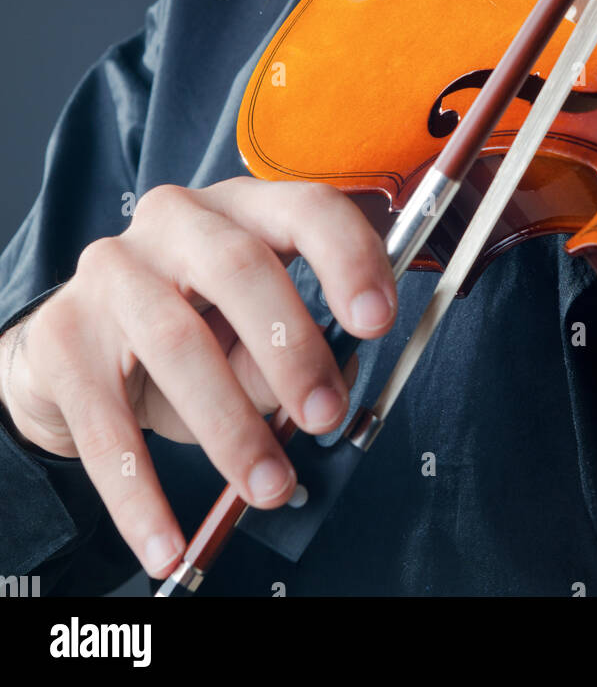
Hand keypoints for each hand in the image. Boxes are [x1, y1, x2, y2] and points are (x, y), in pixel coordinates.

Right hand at [0, 179, 396, 577]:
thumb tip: (338, 379)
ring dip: (232, 426)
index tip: (379, 319)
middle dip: (291, 348)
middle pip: (239, 267)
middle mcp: (175, 222)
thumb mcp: (250, 334)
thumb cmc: (192, 329)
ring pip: (176, 342)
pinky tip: (169, 542)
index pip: (305, 208)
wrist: (76, 348)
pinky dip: (140, 493)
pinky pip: (105, 423)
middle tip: (326, 417)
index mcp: (242, 209)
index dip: (348, 258)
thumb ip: (292, 351)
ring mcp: (111, 273)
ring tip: (271, 486)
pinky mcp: (64, 338)